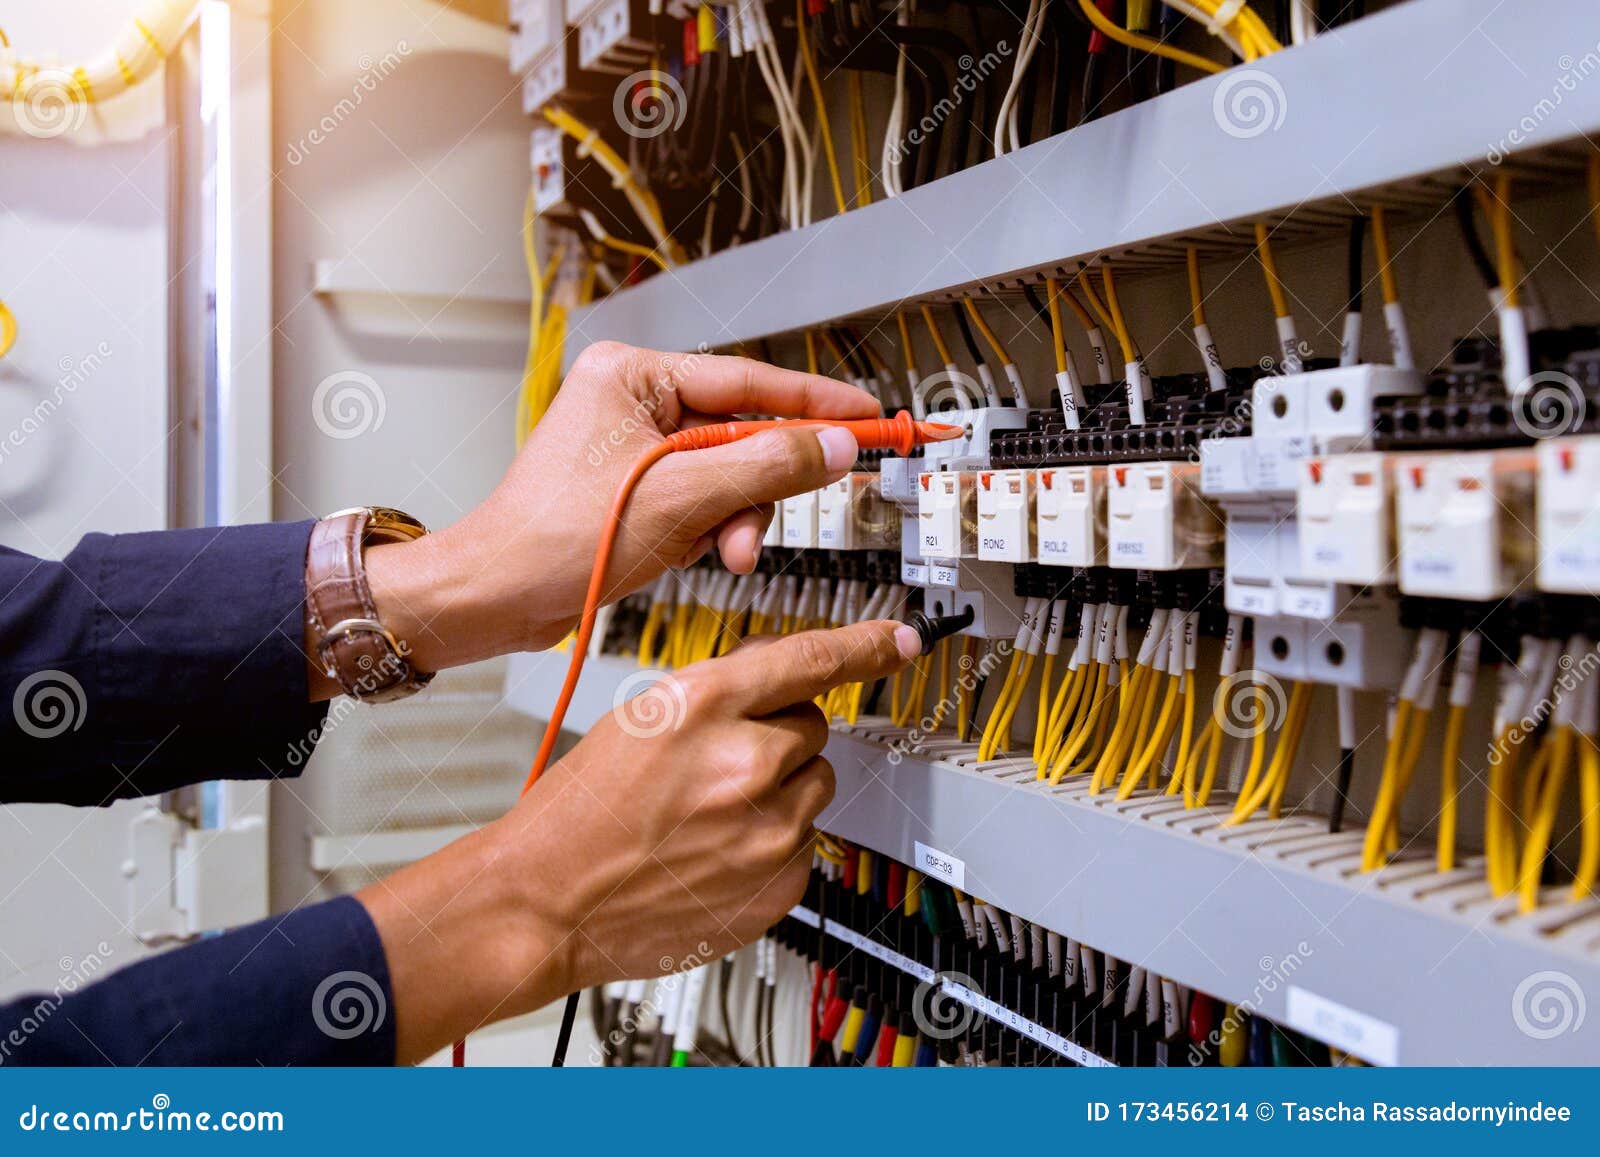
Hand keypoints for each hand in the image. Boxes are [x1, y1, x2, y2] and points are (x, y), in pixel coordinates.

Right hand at [356, 619, 918, 1063]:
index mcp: (702, 707)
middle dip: (777, 736)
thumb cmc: (578, 812)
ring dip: (779, 790)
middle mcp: (744, 764)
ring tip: (712, 813)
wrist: (546, 902)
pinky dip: (772, 843)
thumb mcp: (640, 717)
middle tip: (719, 764)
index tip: (898, 640)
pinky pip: (806, 843)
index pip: (810, 660)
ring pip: (815, 785)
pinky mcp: (778, 885)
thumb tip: (777, 671)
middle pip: (813, 726)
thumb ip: (719, 691)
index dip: (864, 646)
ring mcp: (767, 831)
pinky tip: (717, 852)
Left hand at [358, 342, 877, 678]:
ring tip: (724, 552)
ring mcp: (634, 449)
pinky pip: (702, 501)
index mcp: (634, 376)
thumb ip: (768, 466)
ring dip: (736, 518)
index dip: (815, 402)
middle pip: (743, 434)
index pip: (749, 379)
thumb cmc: (557, 540)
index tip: (866, 415)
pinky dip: (711, 530)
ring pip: (728, 475)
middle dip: (759, 487)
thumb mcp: (682, 498)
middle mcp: (634, 403)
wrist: (496, 596)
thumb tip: (833, 447)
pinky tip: (698, 553)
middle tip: (767, 520)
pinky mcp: (635, 491)